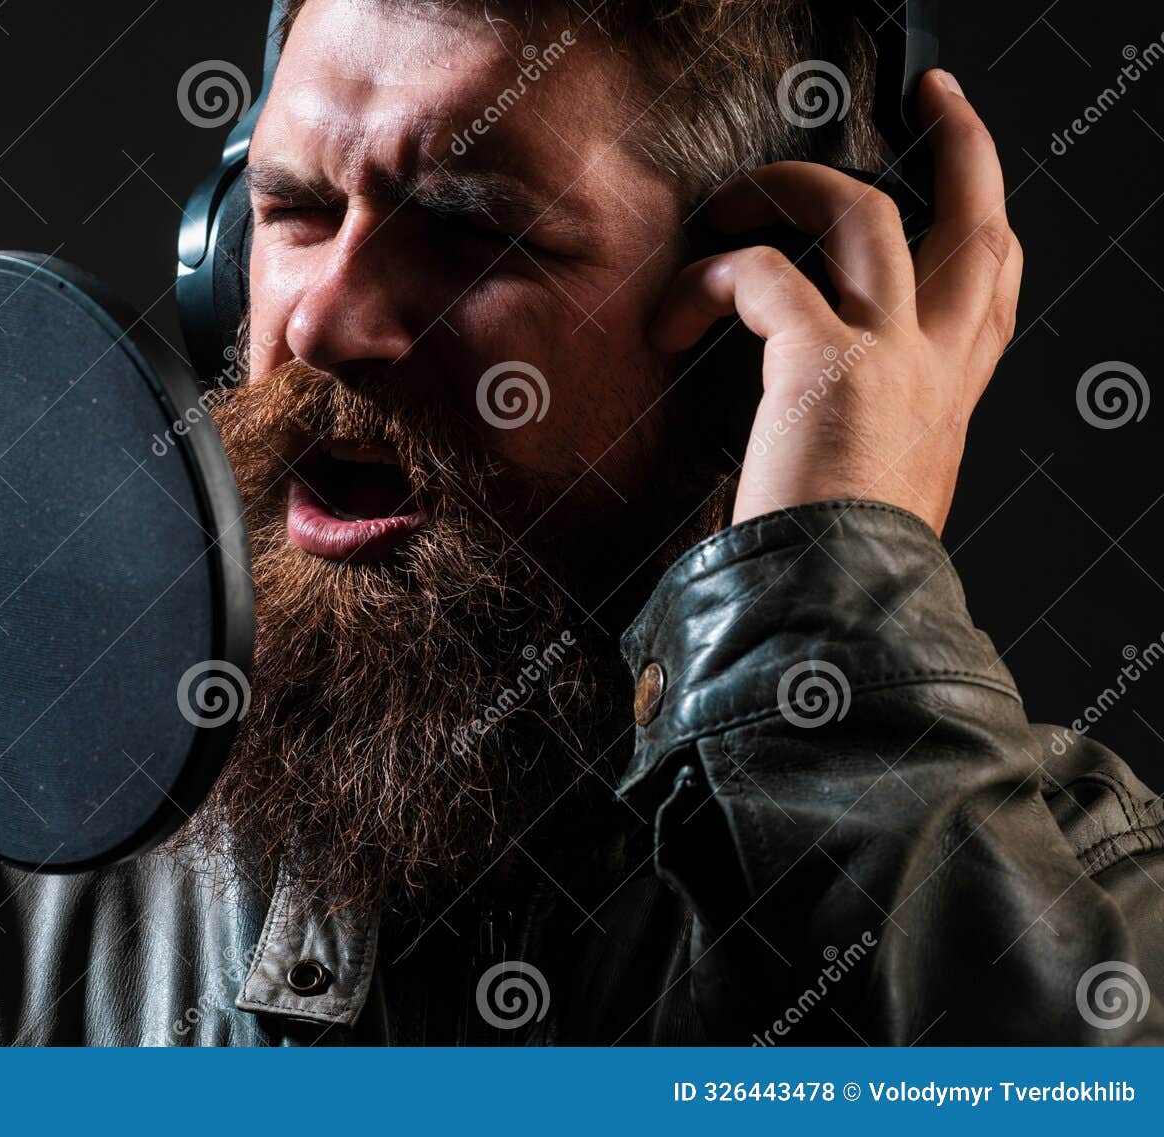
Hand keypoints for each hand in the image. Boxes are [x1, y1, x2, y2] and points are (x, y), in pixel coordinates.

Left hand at [649, 69, 1022, 536]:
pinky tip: (667, 324)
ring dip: (794, 184)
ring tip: (733, 196)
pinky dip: (704, 282)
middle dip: (960, 148)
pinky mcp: (825, 360)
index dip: (984, 222)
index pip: (992, 290)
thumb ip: (870, 443)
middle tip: (931, 98)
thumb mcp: (880, 501)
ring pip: (865, 213)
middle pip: (978, 223)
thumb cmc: (837, 580)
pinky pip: (757, 274)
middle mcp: (938, 368)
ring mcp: (891, 355)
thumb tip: (817, 438)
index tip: (963, 179)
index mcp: (950, 403)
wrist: (836, 621)